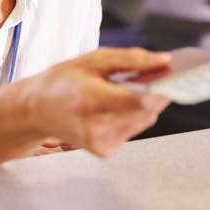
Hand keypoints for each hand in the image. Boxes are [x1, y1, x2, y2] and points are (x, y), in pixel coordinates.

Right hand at [20, 47, 170, 157]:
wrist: (35, 109)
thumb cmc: (61, 80)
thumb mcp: (92, 59)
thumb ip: (130, 58)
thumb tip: (163, 60)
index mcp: (91, 99)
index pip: (140, 101)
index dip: (161, 89)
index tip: (174, 76)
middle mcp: (96, 126)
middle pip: (146, 111)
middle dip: (153, 92)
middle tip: (148, 76)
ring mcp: (100, 142)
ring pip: (144, 121)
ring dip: (142, 104)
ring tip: (122, 90)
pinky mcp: (104, 150)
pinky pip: (132, 129)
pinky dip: (131, 116)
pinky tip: (113, 106)